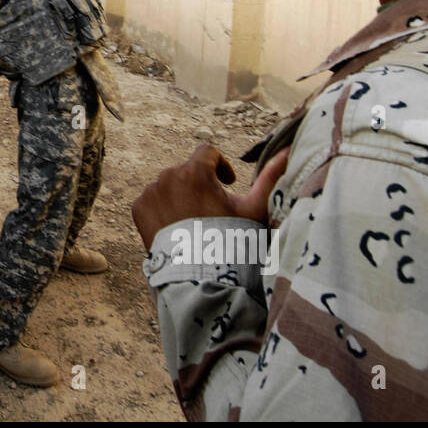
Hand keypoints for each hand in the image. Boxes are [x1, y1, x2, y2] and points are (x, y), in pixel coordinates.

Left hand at [131, 145, 289, 250]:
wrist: (200, 276)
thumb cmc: (232, 241)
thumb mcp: (255, 209)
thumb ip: (271, 176)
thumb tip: (287, 152)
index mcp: (194, 171)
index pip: (207, 152)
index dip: (221, 165)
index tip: (228, 183)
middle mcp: (168, 177)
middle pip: (187, 170)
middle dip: (201, 184)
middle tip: (212, 210)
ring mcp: (151, 193)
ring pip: (169, 185)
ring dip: (182, 195)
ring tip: (195, 221)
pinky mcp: (139, 209)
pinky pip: (152, 200)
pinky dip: (164, 208)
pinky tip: (178, 228)